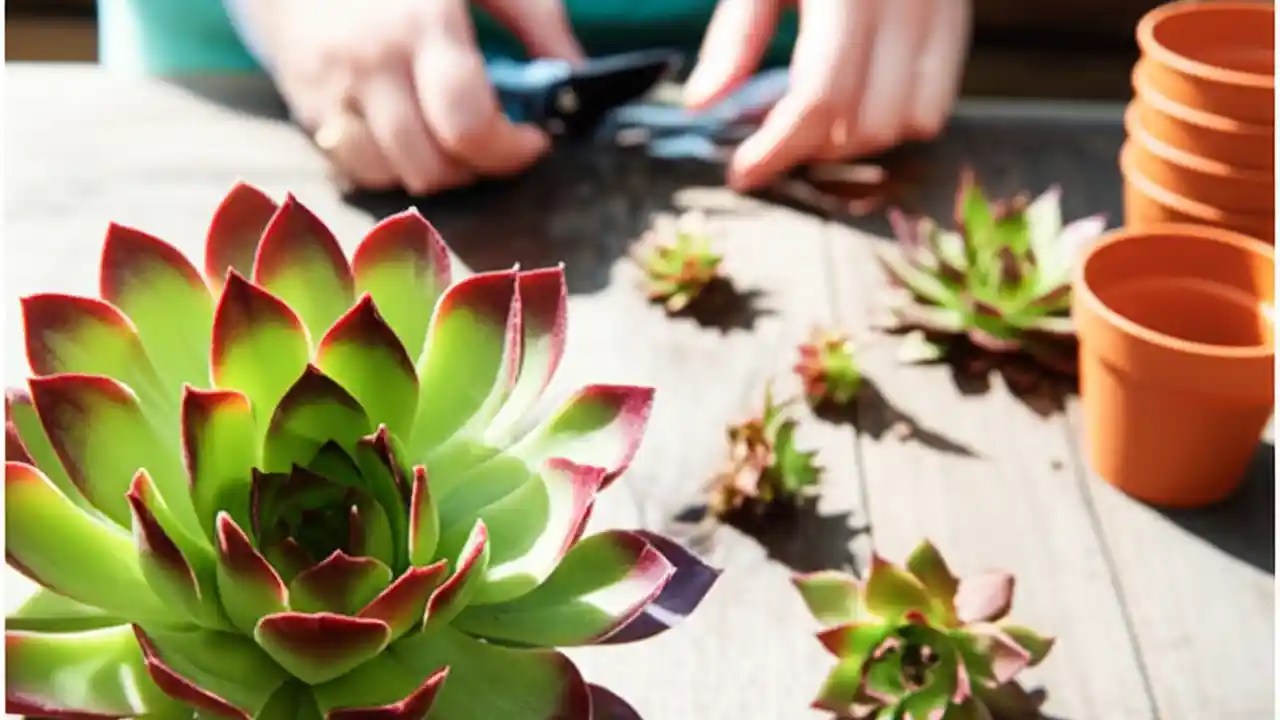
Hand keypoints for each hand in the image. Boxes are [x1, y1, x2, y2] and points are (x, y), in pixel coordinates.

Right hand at [251, 0, 582, 193]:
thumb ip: (537, 19)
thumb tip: (576, 73)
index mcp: (423, 24)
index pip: (468, 124)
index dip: (509, 150)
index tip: (533, 140)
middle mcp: (373, 63)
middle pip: (432, 166)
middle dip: (477, 168)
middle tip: (494, 142)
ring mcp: (333, 89)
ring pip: (393, 177)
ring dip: (433, 173)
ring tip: (450, 141)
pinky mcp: (307, 106)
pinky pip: (355, 169)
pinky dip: (390, 168)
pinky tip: (408, 138)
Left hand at [684, 0, 971, 190]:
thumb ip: (736, 34)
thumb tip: (702, 103)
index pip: (819, 96)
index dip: (778, 148)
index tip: (743, 172)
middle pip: (867, 121)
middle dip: (813, 148)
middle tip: (772, 142)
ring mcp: (942, 6)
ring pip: (910, 122)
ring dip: (857, 140)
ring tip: (812, 123)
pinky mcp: (958, 14)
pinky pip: (939, 99)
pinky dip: (896, 119)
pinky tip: (854, 102)